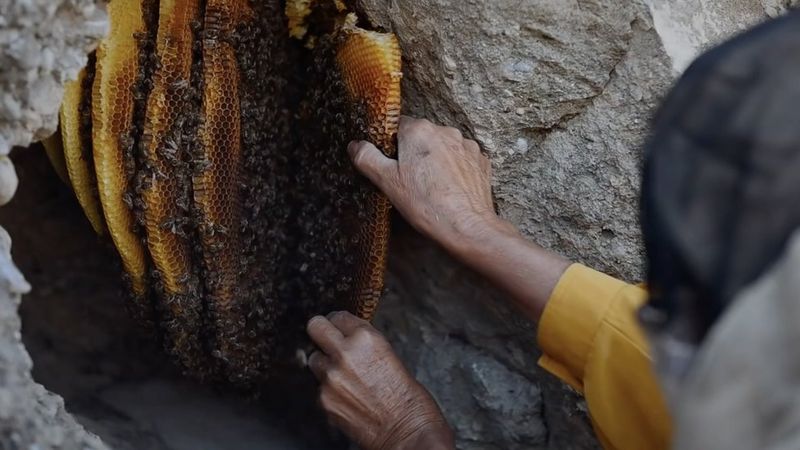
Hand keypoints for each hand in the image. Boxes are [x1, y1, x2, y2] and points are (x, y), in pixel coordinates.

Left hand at [306, 312, 453, 449]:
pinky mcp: (323, 399)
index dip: (339, 324)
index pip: (338, 316)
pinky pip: (318, 386)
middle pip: (315, 327)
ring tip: (345, 377)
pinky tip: (348, 397)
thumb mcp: (388, 354)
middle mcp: (345, 354)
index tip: (339, 328)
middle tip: (327, 340)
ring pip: (313, 359)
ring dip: (325, 365)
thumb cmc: (406, 396)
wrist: (406, 430)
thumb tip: (345, 337)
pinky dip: (329, 390)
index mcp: (366, 338)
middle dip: (320, 333)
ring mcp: (330, 377)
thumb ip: (363, 343)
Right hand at [349, 116, 569, 320]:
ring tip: (432, 187)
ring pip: (443, 147)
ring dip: (436, 159)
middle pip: (422, 136)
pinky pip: (461, 159)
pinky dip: (454, 169)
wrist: (467, 226)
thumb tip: (355, 145)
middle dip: (414, 152)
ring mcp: (466, 145)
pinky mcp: (480, 161)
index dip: (391, 145)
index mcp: (419, 130)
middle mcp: (446, 131)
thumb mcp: (388, 182)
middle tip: (409, 180)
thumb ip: (367, 158)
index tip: (392, 164)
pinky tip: (449, 188)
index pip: (398, 125)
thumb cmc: (426, 204)